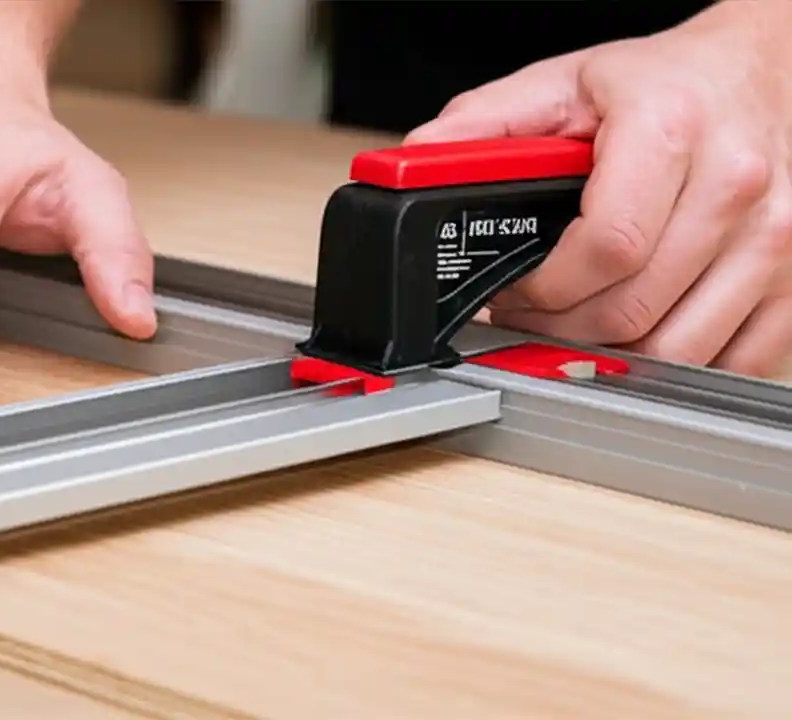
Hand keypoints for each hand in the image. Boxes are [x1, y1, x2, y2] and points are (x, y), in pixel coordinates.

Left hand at [406, 1, 791, 377]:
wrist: (765, 71)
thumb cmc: (668, 83)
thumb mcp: (565, 83)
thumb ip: (482, 125)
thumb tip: (415, 164)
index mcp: (671, 132)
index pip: (607, 248)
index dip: (544, 289)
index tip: (515, 292)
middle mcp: (736, 187)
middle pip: (632, 309)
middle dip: (560, 327)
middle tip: (531, 312)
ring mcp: (775, 239)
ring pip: (677, 348)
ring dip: (611, 353)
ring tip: (578, 322)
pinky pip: (734, 361)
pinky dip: (675, 364)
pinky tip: (640, 335)